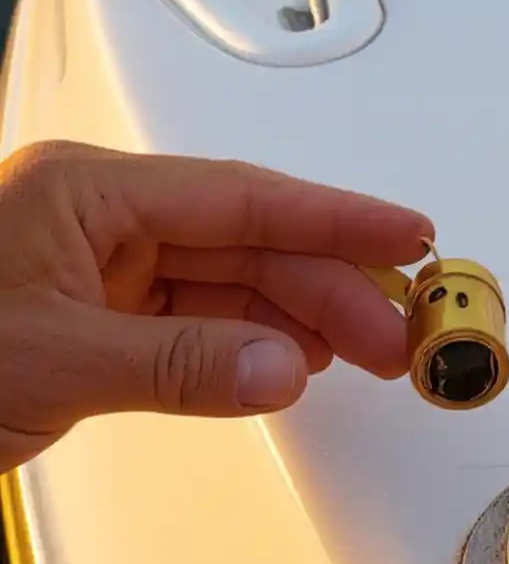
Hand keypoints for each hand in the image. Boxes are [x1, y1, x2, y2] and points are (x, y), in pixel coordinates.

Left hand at [0, 141, 433, 470]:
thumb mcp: (48, 359)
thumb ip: (177, 365)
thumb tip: (279, 369)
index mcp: (85, 194)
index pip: (243, 197)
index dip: (336, 216)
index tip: (405, 233)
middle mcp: (101, 223)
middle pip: (250, 243)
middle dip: (330, 286)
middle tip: (395, 329)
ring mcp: (104, 272)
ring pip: (233, 285)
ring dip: (302, 319)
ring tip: (364, 349)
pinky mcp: (104, 321)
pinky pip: (203, 324)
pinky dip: (254, 346)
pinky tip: (296, 359)